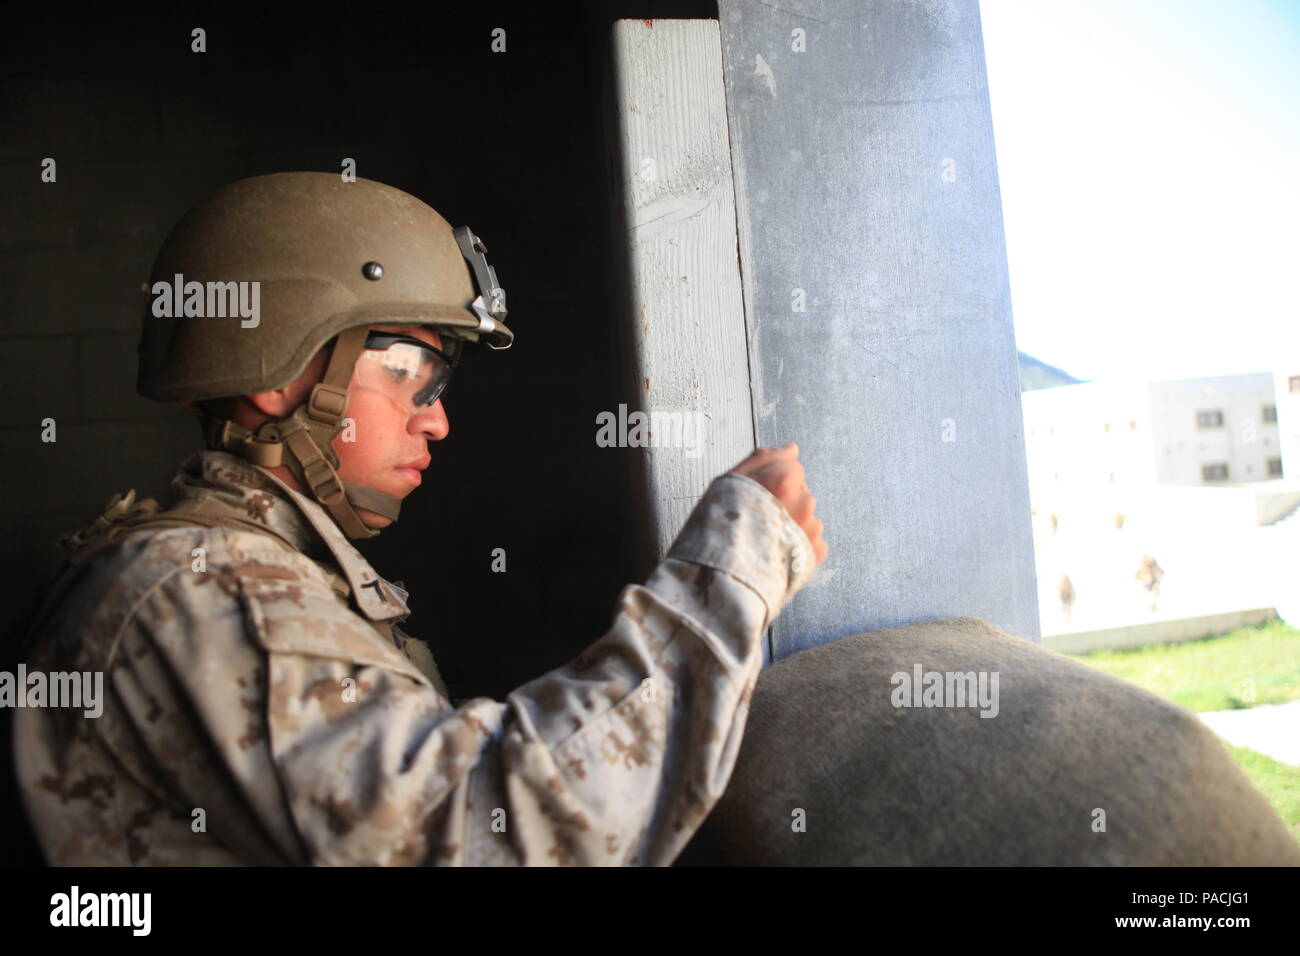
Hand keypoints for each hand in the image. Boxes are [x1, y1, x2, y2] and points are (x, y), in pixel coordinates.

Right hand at [727, 443, 827, 567]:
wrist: (721, 571)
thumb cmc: (720, 524)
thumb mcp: (731, 478)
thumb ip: (766, 458)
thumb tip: (791, 449)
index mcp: (784, 480)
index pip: (793, 468)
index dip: (773, 480)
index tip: (759, 495)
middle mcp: (803, 502)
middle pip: (800, 493)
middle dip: (784, 503)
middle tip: (759, 519)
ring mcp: (811, 529)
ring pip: (806, 518)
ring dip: (792, 525)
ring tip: (766, 538)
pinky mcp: (814, 553)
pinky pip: (812, 542)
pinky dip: (798, 546)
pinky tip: (777, 550)